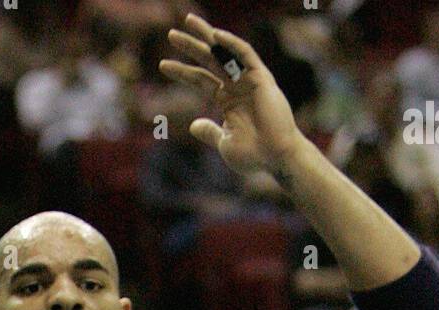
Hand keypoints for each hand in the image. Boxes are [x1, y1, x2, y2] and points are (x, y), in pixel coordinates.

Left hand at [161, 13, 300, 176]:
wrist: (276, 159)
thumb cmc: (254, 156)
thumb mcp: (224, 143)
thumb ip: (210, 132)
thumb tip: (193, 126)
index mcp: (226, 100)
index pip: (200, 80)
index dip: (182, 72)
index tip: (163, 65)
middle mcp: (236, 86)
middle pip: (210, 60)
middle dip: (191, 46)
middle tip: (171, 34)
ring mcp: (248, 80)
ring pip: (224, 51)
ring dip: (207, 35)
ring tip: (188, 22)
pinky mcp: (261, 78)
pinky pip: (245, 54)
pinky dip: (232, 43)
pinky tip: (215, 35)